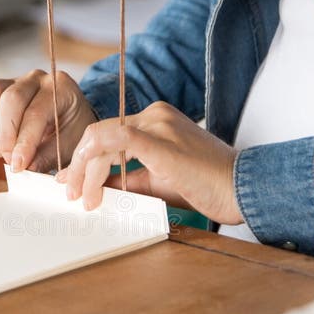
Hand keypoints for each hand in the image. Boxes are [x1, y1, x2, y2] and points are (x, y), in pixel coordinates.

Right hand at [0, 70, 95, 171]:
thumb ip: (47, 156)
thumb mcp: (68, 147)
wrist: (67, 121)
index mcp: (61, 88)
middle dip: (5, 135)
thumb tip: (24, 167)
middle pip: (10, 99)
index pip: (36, 113)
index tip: (17, 164)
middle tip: (9, 159)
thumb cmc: (70, 133)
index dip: (24, 141)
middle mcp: (36, 79)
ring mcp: (13, 81)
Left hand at [57, 101, 242, 224]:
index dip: (85, 159)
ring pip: (102, 139)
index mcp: (156, 120)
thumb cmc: (209, 186)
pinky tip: (91, 187)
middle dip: (79, 166)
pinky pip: (116, 142)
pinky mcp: (160, 140)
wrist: (243, 189)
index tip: (73, 182)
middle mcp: (155, 115)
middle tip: (71, 194)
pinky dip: (97, 165)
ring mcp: (158, 124)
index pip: (108, 134)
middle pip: (99, 135)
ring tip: (83, 198)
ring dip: (85, 171)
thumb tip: (97, 188)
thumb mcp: (157, 182)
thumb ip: (127, 180)